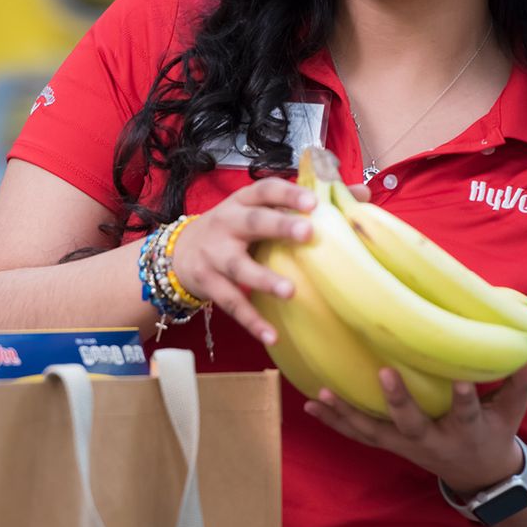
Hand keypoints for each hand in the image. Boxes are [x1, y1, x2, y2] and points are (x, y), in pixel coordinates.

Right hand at [169, 177, 317, 344]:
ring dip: (264, 279)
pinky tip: (271, 336)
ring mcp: (214, 255)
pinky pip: (231, 304)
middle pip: (253, 222)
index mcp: (241, 202)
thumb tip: (349, 202)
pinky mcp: (208, 284)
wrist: (178, 252)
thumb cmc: (230, 230)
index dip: (288, 193)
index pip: (265, 191)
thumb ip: (287, 208)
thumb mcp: (249, 210)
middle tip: (308, 232)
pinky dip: (251, 321)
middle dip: (279, 226)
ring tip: (290, 291)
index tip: (313, 201)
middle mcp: (226, 224)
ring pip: (239, 267)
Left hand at [305, 352, 526, 493]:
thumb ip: (520, 382)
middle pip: (413, 424)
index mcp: (467, 431)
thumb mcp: (512, 414)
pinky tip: (309, 404)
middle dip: (398, 401)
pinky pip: (358, 435)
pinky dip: (334, 421)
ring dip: (348, 413)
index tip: (457, 380)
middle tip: (383, 373)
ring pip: (375, 432)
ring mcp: (407, 446)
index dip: (462, 398)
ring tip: (323, 393)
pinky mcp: (389, 444)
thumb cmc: (495, 435)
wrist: (479, 478)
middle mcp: (434, 442)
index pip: (467, 413)